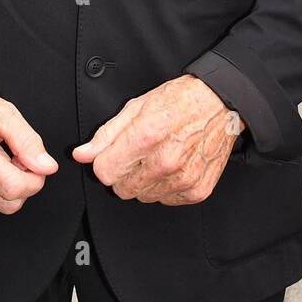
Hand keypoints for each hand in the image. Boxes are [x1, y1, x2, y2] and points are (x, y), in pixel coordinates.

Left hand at [72, 75, 246, 205]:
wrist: (221, 104)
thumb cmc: (178, 101)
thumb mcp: (137, 107)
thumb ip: (106, 134)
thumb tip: (81, 155)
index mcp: (145, 136)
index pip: (104, 172)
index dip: (105, 162)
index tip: (114, 154)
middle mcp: (165, 161)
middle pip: (121, 189)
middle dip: (123, 173)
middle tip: (138, 154)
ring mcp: (183, 178)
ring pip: (143, 197)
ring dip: (145, 182)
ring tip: (158, 157)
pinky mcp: (198, 190)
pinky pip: (166, 200)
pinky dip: (166, 187)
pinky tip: (174, 166)